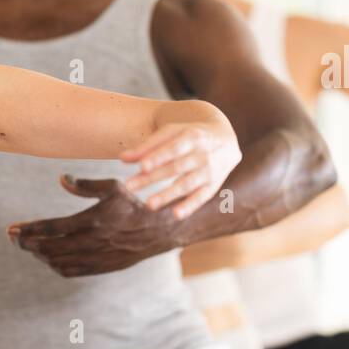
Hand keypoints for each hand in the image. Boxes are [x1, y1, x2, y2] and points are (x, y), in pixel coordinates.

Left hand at [8, 176, 186, 276]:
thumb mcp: (113, 187)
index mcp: (90, 220)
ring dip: (39, 255)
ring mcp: (96, 257)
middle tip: (13, 237)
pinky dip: (55, 266)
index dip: (26, 230)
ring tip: (29, 246)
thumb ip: (84, 185)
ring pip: (57, 262)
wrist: (159, 231)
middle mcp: (91, 242)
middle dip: (26, 243)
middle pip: (47, 248)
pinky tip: (48, 259)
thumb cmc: (134, 204)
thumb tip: (60, 179)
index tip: (10, 229)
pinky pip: (72, 272)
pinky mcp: (102, 268)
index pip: (49, 228)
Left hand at [120, 120, 241, 219]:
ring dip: (168, 195)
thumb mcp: (172, 133)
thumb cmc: (190, 135)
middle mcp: (202, 154)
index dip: (158, 157)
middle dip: (152, 178)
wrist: (226, 138)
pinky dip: (190, 206)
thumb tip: (122, 158)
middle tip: (130, 187)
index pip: (173, 148)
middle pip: (175, 167)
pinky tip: (175, 215)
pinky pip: (201, 197)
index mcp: (192, 136)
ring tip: (149, 204)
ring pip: (187, 184)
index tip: (142, 167)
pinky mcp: (213, 185)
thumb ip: (147, 146)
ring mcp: (209, 171)